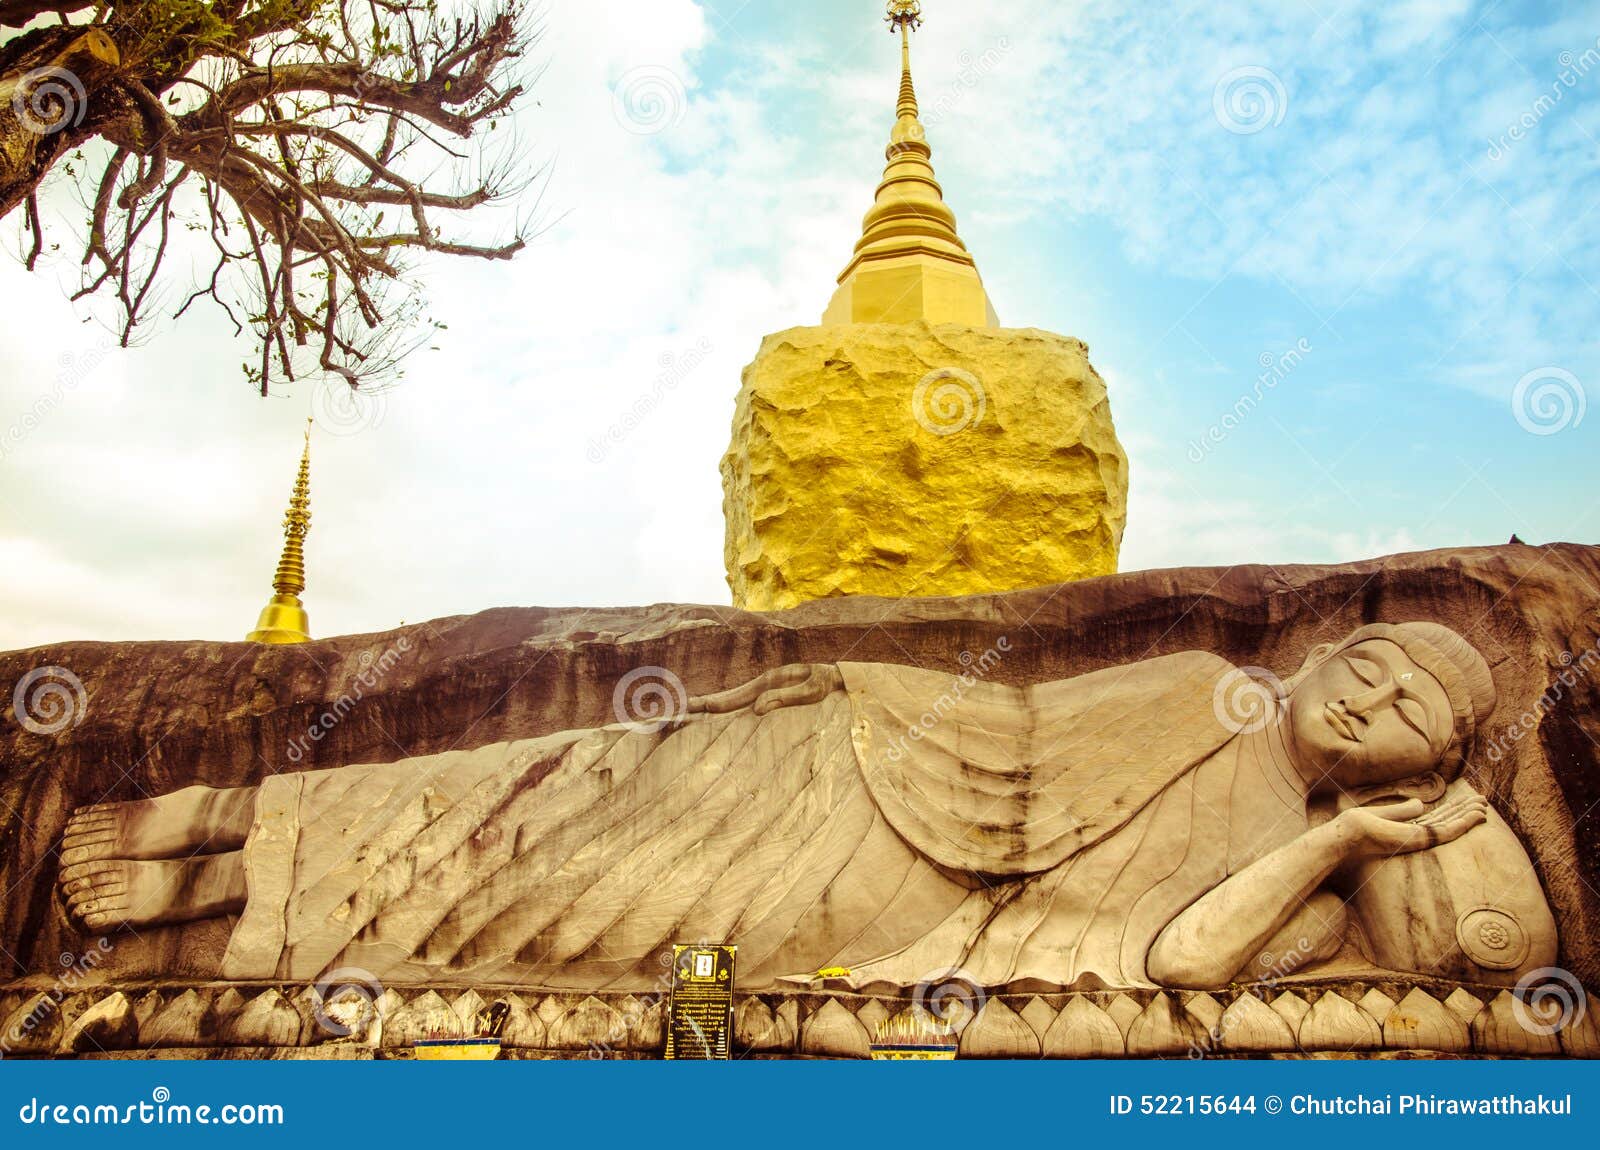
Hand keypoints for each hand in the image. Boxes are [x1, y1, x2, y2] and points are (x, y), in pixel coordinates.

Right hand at [686, 664, 843, 715]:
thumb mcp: (811, 691)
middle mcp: (762, 683)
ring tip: (693, 709)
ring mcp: (765, 687)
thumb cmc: (827, 682)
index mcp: (769, 682)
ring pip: (734, 697)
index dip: (718, 703)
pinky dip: (729, 705)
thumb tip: (756, 709)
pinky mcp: (770, 693)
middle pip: (729, 695)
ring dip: (714, 704)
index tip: (699, 707)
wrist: (835, 673)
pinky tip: (722, 711)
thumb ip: (785, 698)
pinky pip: (745, 700)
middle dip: (706, 702)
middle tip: (683, 708)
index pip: (737, 695)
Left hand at [1336, 794, 1488, 859]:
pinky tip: (1477, 815)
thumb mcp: (1384, 815)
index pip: (1437, 819)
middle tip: (1485, 803)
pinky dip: (1464, 823)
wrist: (1348, 834)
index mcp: (1408, 829)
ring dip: (1469, 817)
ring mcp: (1421, 839)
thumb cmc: (1357, 827)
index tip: (1469, 801)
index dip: (1453, 810)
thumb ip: (1403, 811)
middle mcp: (1417, 836)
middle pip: (1447, 822)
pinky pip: (1449, 831)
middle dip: (1465, 813)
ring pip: (1452, 827)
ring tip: (1486, 807)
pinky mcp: (1421, 839)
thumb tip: (1421, 804)